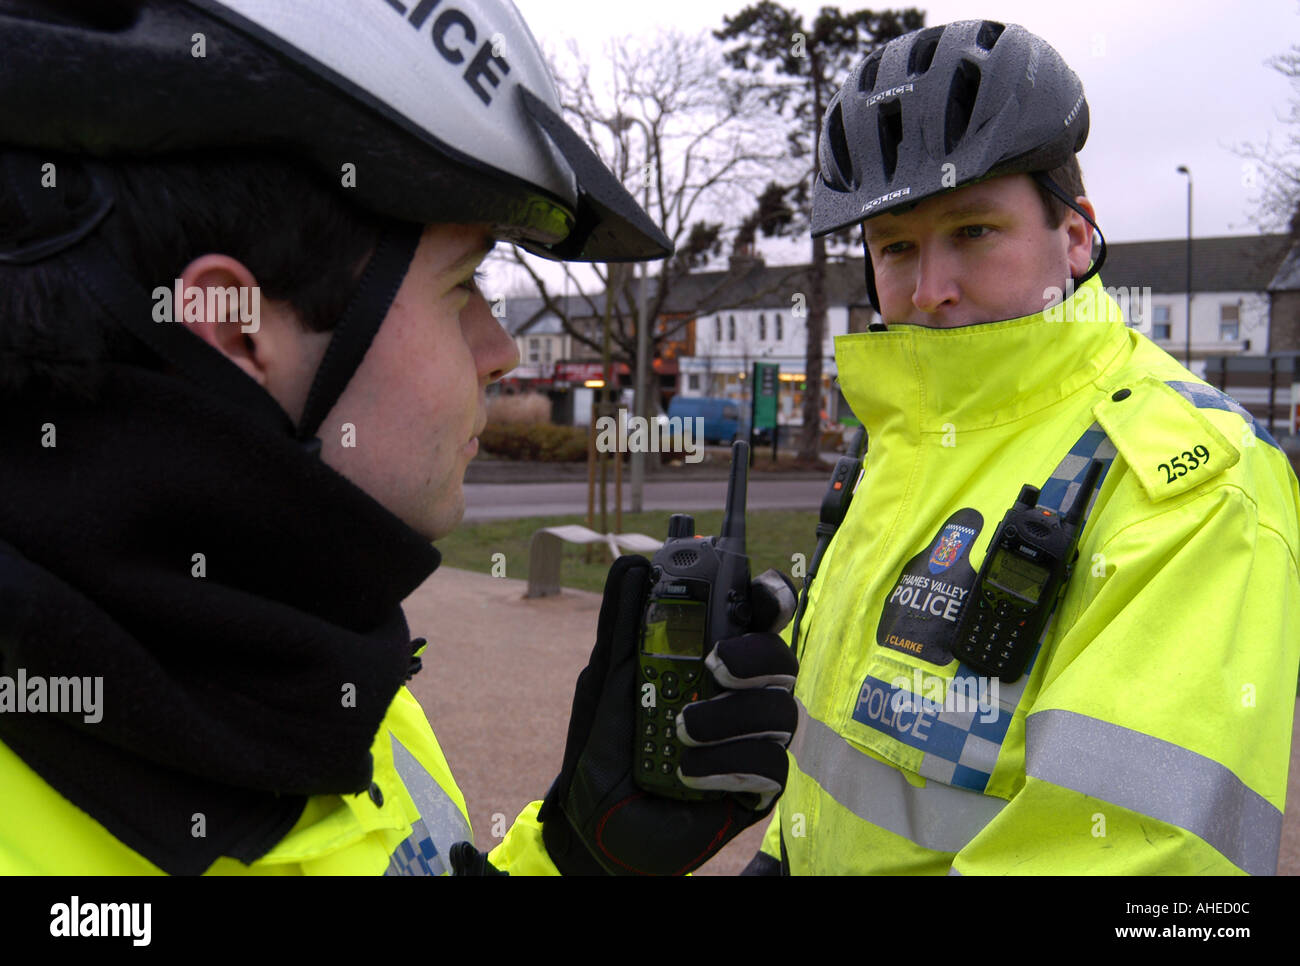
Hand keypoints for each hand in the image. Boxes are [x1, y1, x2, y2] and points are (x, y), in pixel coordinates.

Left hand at [538, 555, 797, 874]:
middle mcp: (742, 695)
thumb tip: (634, 564)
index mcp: (714, 658)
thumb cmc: (603, 746)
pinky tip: (689, 772)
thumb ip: (622, 623)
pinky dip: (727, 763)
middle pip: (782, 659)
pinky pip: (772, 766)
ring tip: (680, 730)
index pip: (761, 616)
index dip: (772, 596)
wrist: (592, 821)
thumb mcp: (606, 678)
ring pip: (782, 710)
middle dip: (756, 656)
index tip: (757, 593)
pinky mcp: (757, 788)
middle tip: (714, 663)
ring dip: (729, 715)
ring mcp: (753, 740)